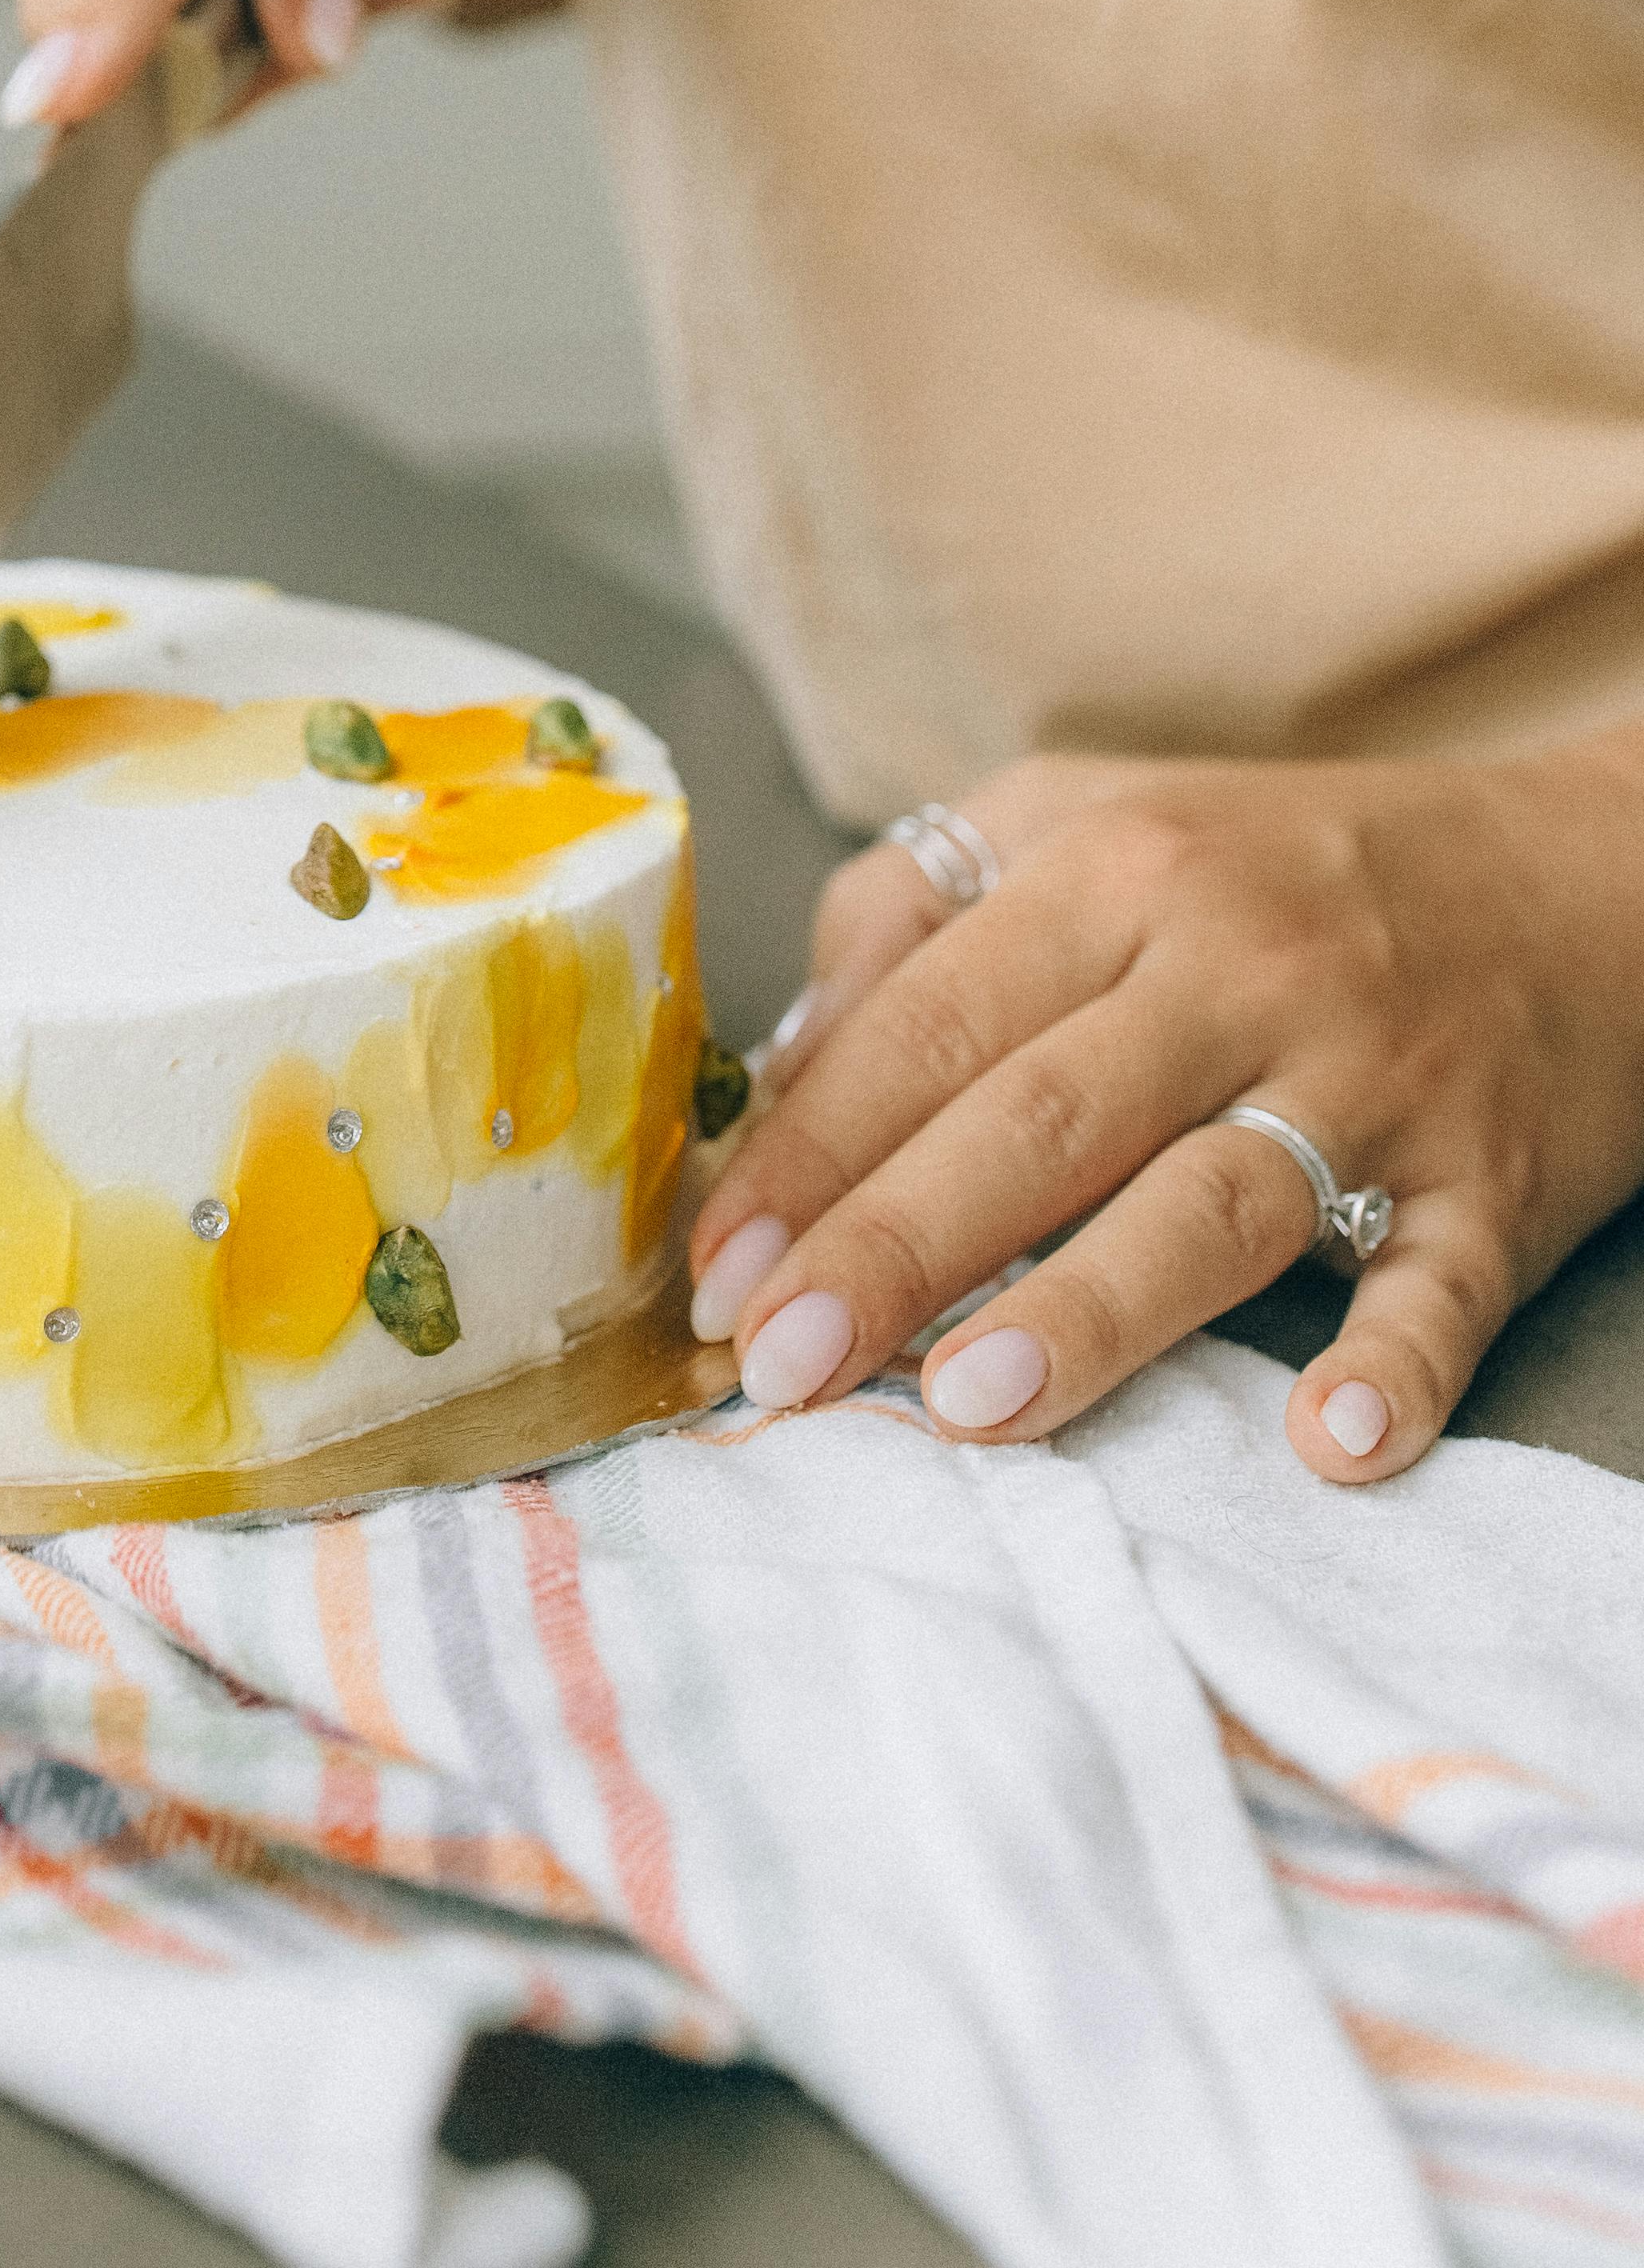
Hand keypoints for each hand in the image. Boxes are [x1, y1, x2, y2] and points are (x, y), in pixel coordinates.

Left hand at [686, 733, 1643, 1480]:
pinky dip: (1394, 1365)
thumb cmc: (1284, 872)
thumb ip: (917, 920)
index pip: (931, 1019)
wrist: (1589, 881)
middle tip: (778, 1366)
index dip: (810, 1147)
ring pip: (1212, 1199)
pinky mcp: (1496, 1181)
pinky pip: (1441, 1282)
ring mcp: (1374, 1078)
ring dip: (1088, 1309)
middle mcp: (1239, 966)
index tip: (711, 1265)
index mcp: (1119, 871)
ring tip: (968, 1407)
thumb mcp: (1089, 826)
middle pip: (1040, 1114)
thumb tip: (778, 1068)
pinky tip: (1331, 1441)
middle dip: (892, 1243)